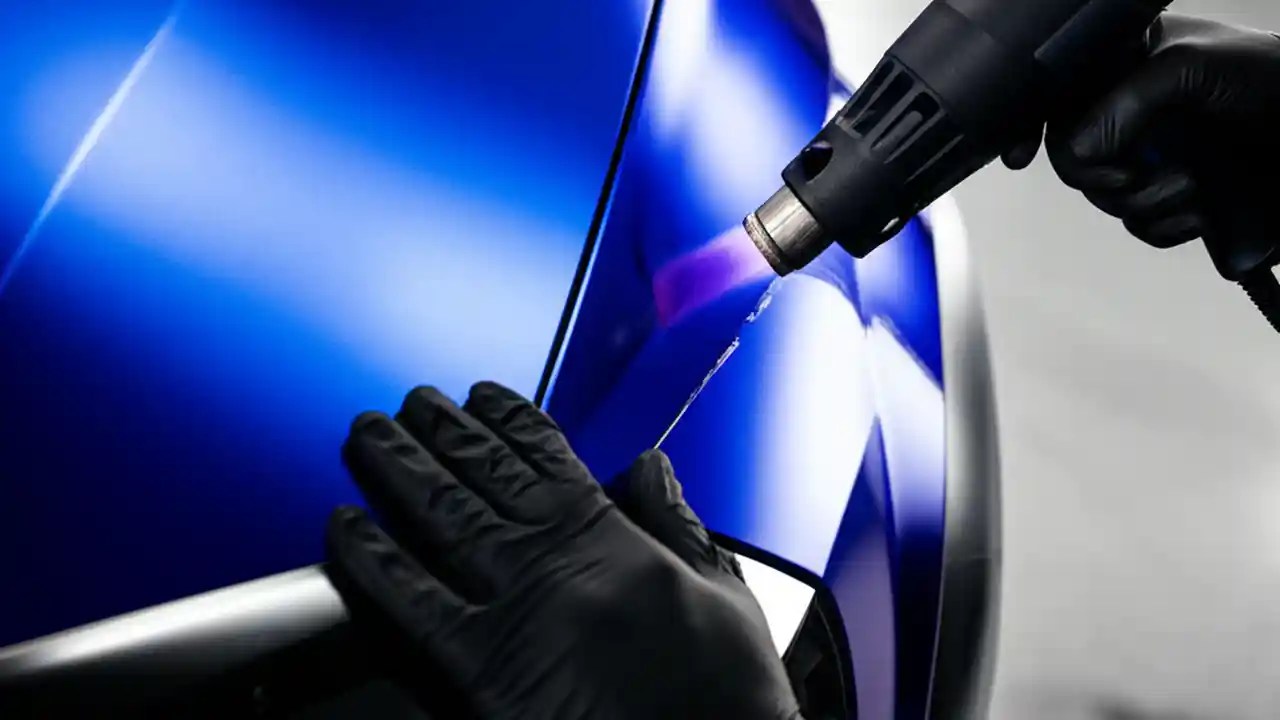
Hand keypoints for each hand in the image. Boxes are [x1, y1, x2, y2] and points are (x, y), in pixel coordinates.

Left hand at [325, 382, 801, 719]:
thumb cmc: (722, 695)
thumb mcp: (722, 592)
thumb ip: (676, 523)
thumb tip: (650, 466)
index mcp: (608, 535)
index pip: (544, 455)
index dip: (506, 418)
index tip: (480, 394)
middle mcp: (551, 558)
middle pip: (478, 474)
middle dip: (438, 431)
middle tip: (409, 403)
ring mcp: (510, 608)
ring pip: (437, 516)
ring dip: (397, 469)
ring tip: (368, 437)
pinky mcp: (475, 666)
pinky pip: (406, 601)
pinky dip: (372, 560)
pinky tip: (347, 530)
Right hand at [1013, 14, 1279, 249]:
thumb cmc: (1270, 80)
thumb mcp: (1187, 69)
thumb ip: (1123, 103)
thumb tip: (1077, 150)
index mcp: (1126, 72)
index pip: (1055, 99)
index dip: (1026, 127)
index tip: (1019, 156)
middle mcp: (1132, 118)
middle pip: (1074, 162)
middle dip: (1105, 176)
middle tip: (1136, 172)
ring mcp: (1153, 161)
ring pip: (1106, 201)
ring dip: (1147, 201)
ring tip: (1193, 182)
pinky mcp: (1175, 203)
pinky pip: (1141, 229)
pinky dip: (1167, 226)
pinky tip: (1201, 209)